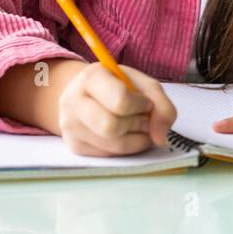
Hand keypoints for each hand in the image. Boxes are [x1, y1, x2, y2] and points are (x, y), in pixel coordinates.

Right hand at [56, 62, 176, 156]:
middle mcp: (73, 101)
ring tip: (138, 126)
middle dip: (137, 125)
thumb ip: (161, 105)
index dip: (140, 105)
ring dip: (137, 139)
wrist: (88, 93)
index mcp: (91, 78)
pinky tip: (126, 134)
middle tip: (143, 118)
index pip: (119, 101)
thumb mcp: (143, 84)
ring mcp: (71, 126)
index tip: (145, 103)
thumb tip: (160, 138)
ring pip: (114, 145)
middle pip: (112, 127)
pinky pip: (110, 155)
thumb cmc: (118, 86)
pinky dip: (127, 147)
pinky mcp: (75, 146)